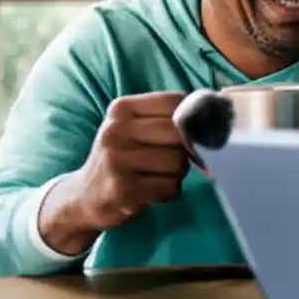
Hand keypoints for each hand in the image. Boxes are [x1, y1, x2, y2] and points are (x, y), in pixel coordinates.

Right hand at [39, 92, 189, 254]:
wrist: (83, 196)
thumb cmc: (120, 156)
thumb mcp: (132, 126)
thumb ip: (166, 115)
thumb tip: (215, 106)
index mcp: (121, 109)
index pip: (175, 101)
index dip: (192, 117)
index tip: (191, 129)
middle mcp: (115, 132)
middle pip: (181, 133)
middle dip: (185, 149)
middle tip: (171, 158)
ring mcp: (117, 162)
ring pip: (178, 162)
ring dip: (177, 173)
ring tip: (157, 175)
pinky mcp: (123, 191)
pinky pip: (170, 188)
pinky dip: (168, 192)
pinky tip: (151, 190)